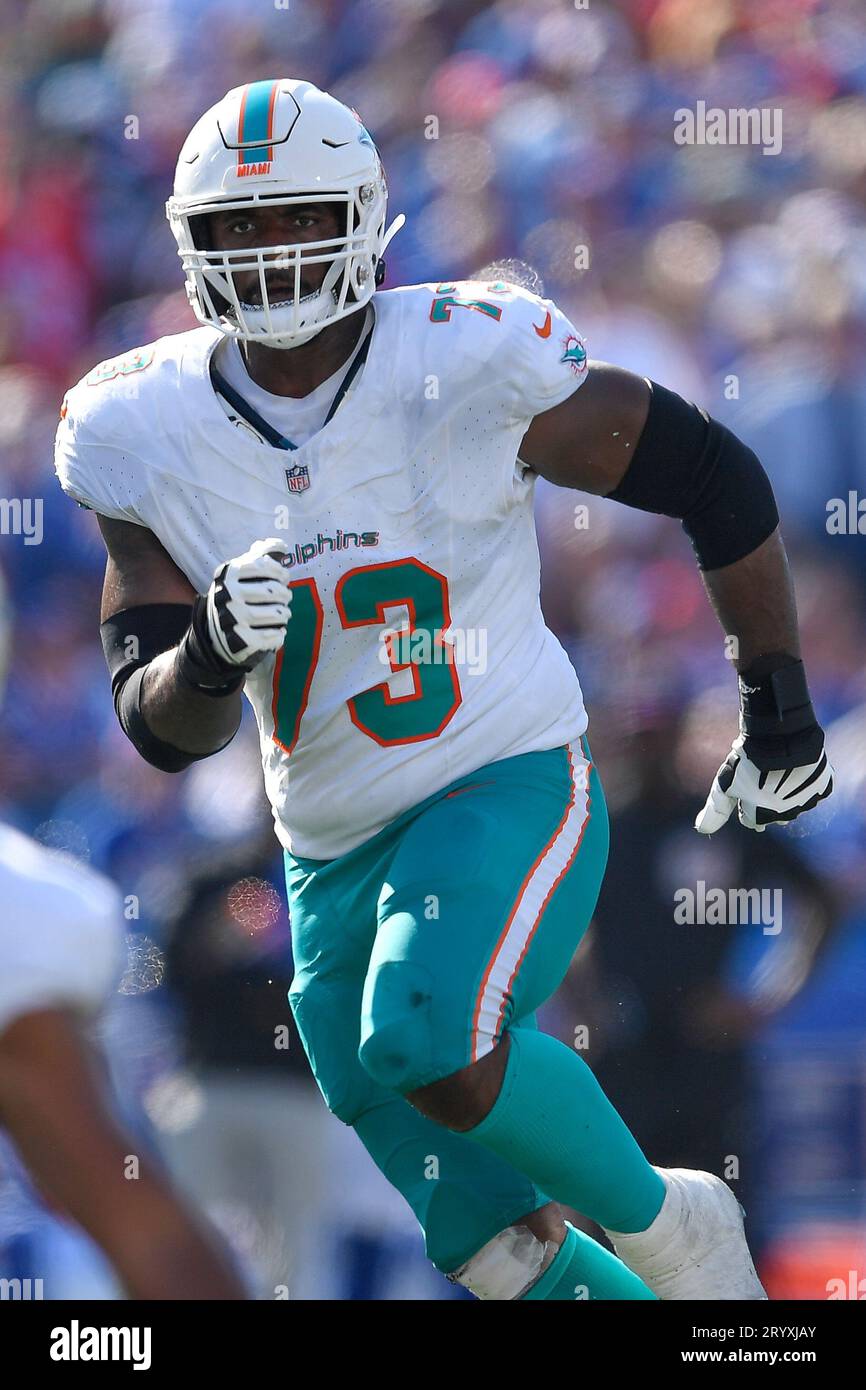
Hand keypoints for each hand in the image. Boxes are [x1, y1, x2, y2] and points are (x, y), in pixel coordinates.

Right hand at [203, 537, 292, 669]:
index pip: (263, 565)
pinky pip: (270, 635)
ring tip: (284, 613)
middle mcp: (228, 594)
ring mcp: (233, 618)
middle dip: (285, 594)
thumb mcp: (239, 573)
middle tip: (286, 597)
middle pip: (272, 590)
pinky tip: (279, 630)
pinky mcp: (240, 640)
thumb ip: (259, 555)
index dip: (279, 571)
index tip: (283, 577)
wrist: (213, 632)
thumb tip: (281, 545)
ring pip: (275, 613)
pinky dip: (279, 634)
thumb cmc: (234, 595)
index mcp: (228, 574)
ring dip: (284, 613)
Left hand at [696, 732, 832, 832]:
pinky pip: (815, 790)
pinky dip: (807, 782)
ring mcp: (807, 801)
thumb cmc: (748, 759)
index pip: (752, 821)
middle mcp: (787, 814)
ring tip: (778, 770)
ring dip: (787, 791)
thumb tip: (701, 829)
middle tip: (761, 777)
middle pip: (774, 814)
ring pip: (795, 802)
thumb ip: (715, 809)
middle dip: (766, 799)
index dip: (745, 804)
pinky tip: (798, 769)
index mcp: (763, 817)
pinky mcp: (823, 786)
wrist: (781, 735)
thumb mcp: (724, 784)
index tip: (744, 788)